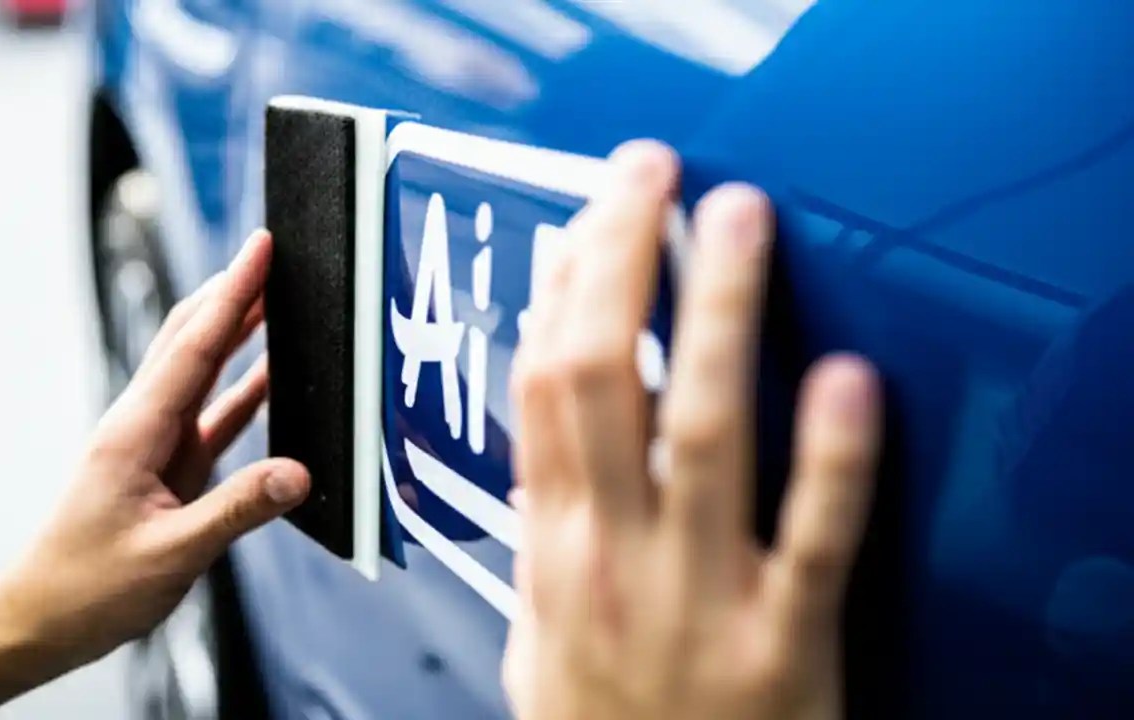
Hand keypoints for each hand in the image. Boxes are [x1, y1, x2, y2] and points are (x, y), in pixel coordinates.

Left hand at [0, 229, 308, 667]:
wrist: (43, 618)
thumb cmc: (91, 589)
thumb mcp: (171, 554)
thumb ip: (238, 509)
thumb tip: (300, 473)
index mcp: (136, 432)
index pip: (193, 348)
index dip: (232, 296)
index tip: (260, 249)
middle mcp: (143, 424)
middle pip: (191, 340)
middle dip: (232, 293)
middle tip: (273, 255)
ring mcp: (155, 443)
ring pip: (201, 370)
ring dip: (237, 332)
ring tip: (279, 297)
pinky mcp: (168, 466)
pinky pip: (213, 415)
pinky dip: (244, 390)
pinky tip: (272, 374)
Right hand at [503, 143, 880, 719]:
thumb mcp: (539, 623)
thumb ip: (548, 522)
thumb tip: (557, 432)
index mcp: (555, 550)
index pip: (541, 392)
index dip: (561, 290)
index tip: (585, 220)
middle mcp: (614, 558)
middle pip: (603, 378)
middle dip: (621, 259)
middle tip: (649, 175)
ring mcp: (695, 596)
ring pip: (701, 429)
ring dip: (715, 313)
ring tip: (734, 222)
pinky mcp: (781, 642)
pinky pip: (809, 538)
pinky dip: (830, 456)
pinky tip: (843, 381)